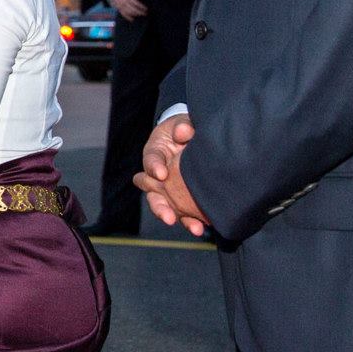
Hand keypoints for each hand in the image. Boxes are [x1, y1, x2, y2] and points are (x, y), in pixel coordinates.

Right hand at [106, 0, 147, 19]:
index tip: (146, 9)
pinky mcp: (118, 9)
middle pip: (133, 9)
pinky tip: (132, 19)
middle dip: (140, 12)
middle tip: (145, 13)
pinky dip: (128, 17)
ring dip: (135, 14)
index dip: (142, 7)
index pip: (136, 4)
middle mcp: (124, 3)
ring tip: (140, 15)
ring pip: (129, 12)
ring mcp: (121, 6)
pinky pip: (123, 14)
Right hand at [133, 113, 210, 236]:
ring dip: (176, 217)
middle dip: (160, 205)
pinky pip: (183, 212)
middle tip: (168, 216)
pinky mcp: (181, 197)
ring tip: (193, 228)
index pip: (151, 159)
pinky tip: (201, 228)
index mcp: (155, 153)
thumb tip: (183, 132)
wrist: (191, 136)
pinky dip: (191, 220)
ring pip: (165, 206)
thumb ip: (183, 126)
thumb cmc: (184, 128)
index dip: (154, 166)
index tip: (161, 174)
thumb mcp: (182, 123)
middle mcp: (157, 174)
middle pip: (152, 192)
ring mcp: (168, 188)